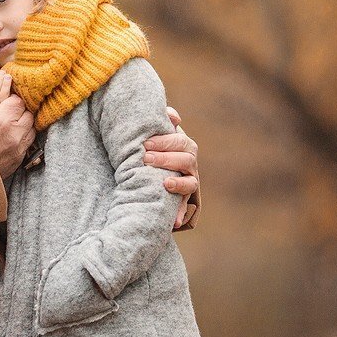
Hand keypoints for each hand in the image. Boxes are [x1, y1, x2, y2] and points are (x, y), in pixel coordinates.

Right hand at [0, 92, 35, 178]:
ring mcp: (18, 148)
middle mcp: (14, 132)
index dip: (12, 99)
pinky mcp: (18, 160)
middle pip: (28, 114)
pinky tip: (11, 137)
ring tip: (11, 125)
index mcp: (1, 118)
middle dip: (19, 111)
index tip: (6, 100)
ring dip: (23, 124)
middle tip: (8, 112)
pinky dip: (22, 138)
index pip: (19, 101)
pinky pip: (28, 144)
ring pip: (31, 129)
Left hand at [143, 106, 198, 227]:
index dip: (165, 142)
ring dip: (179, 183)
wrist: (146, 171)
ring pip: (190, 183)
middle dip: (166, 159)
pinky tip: (175, 221)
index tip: (146, 143)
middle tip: (146, 159)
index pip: (181, 142)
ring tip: (165, 183)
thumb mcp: (154, 134)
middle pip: (186, 160)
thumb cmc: (150, 149)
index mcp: (183, 147)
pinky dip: (180, 214)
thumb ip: (161, 122)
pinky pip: (185, 208)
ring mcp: (188, 183)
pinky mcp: (182, 201)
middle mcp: (189, 165)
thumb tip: (171, 115)